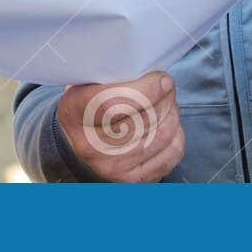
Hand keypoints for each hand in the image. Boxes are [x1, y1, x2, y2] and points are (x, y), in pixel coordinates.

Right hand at [55, 71, 183, 181]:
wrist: (77, 137)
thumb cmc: (88, 100)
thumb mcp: (88, 79)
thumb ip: (114, 73)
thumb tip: (153, 71)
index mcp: (75, 112)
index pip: (113, 103)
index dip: (145, 89)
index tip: (161, 78)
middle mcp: (91, 145)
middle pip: (143, 119)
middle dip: (165, 97)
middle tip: (167, 85)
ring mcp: (112, 166)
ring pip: (161, 135)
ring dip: (172, 113)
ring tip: (167, 102)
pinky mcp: (132, 179)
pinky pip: (171, 154)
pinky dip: (177, 134)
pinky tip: (167, 122)